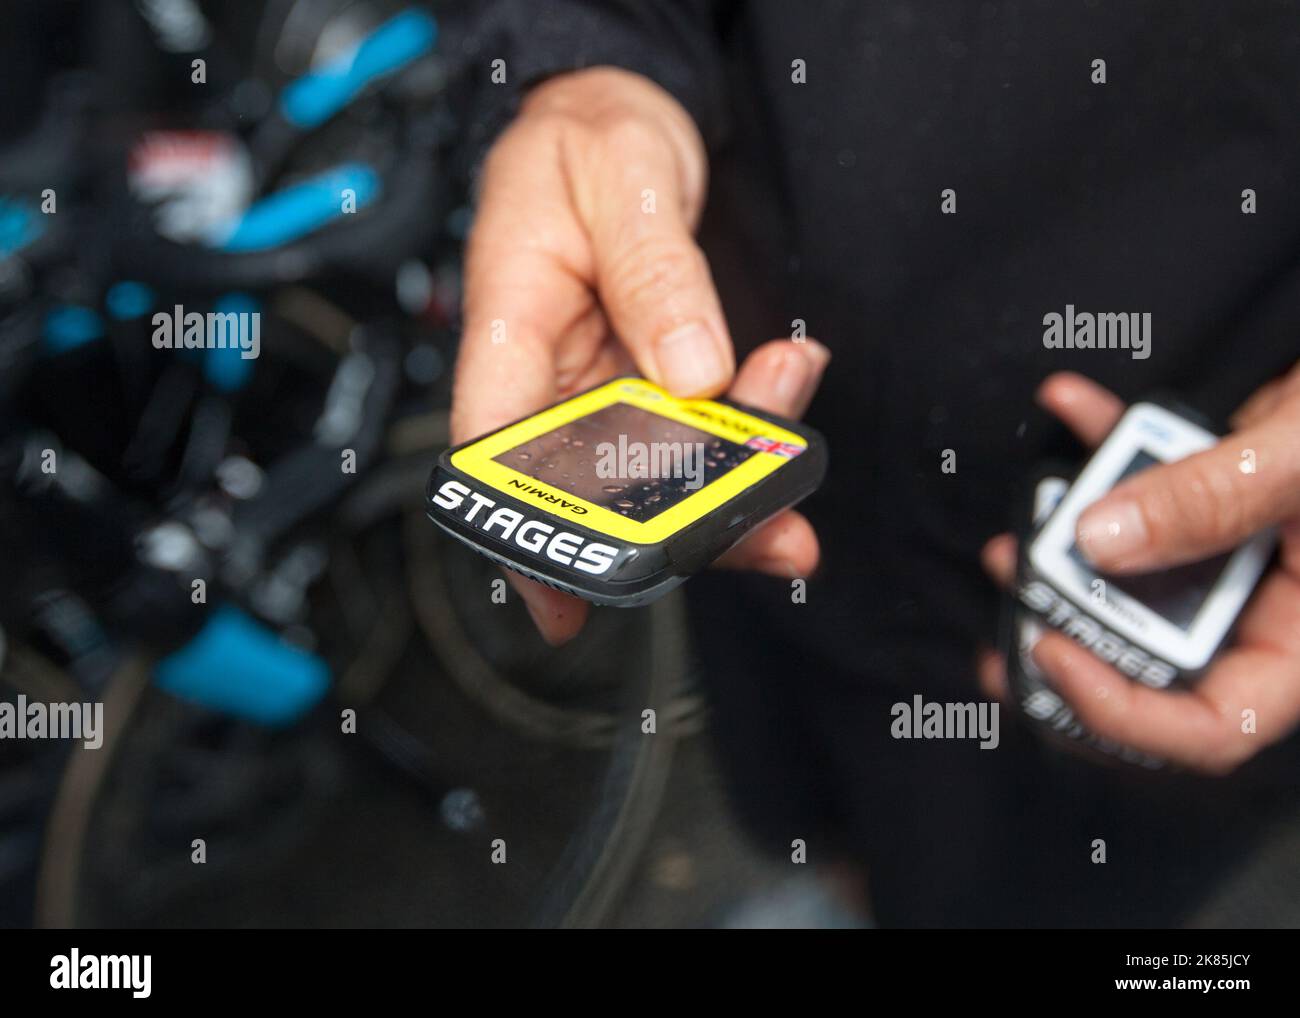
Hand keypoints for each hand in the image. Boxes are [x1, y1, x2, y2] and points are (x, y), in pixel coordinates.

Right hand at [452, 67, 827, 643]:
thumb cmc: (588, 136)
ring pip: (658, 469)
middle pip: (594, 482)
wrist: (622, 113)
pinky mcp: (653, 378)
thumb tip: (693, 372)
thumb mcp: (624, 177)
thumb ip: (656, 274)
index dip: (521, 532)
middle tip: (767, 530)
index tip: (561, 600)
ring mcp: (605, 382)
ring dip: (735, 484)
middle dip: (683, 522)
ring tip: (795, 454)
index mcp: (510, 320)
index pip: (496, 443)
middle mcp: (553, 370)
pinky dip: (752, 439)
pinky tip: (789, 420)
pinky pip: (698, 431)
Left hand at [981, 367, 1299, 772]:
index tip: (1051, 651)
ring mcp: (1235, 563)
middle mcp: (1266, 615)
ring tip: (1015, 537)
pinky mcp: (1215, 503)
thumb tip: (1098, 541)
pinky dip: (1104, 455)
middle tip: (1010, 599)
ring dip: (1064, 560)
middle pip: (1152, 668)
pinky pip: (1147, 496)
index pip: (1212, 728)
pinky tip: (1070, 404)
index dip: (1121, 712)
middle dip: (1067, 639)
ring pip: (1133, 591)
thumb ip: (1215, 498)